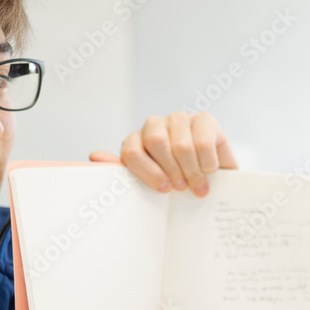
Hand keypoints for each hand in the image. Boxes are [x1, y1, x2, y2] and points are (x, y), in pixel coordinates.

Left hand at [90, 111, 237, 196]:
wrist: (214, 184)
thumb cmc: (177, 184)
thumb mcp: (149, 184)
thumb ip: (123, 172)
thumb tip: (94, 157)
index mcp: (136, 141)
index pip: (131, 151)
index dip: (148, 173)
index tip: (164, 189)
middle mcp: (155, 125)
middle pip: (156, 142)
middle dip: (171, 171)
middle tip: (181, 187)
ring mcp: (179, 119)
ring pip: (181, 146)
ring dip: (192, 171)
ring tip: (198, 184)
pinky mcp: (204, 119)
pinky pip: (203, 142)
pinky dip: (208, 163)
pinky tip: (210, 169)